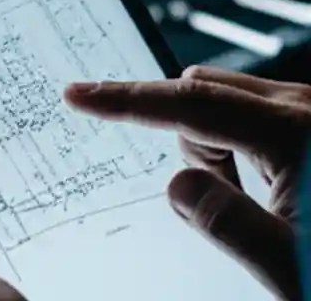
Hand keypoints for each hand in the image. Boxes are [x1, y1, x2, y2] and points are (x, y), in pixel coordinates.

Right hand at [65, 65, 307, 299]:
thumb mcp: (293, 269)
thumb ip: (229, 225)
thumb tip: (179, 185)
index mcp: (297, 134)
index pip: (189, 103)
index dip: (125, 100)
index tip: (76, 94)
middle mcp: (310, 109)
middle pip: (207, 93)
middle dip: (195, 141)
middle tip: (231, 204)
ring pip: (233, 106)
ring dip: (227, 151)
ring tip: (276, 210)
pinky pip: (260, 117)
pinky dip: (251, 152)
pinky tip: (290, 197)